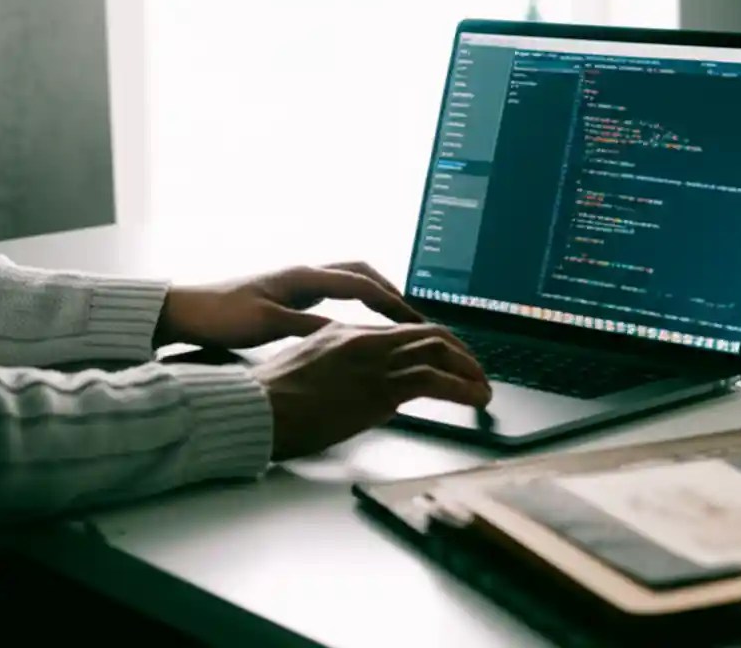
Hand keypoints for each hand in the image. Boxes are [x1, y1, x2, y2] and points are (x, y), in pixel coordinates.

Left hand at [154, 262, 424, 349]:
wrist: (185, 310)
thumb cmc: (220, 315)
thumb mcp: (267, 325)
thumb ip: (309, 327)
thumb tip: (349, 334)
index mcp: (302, 276)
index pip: (360, 285)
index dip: (391, 303)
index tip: (416, 321)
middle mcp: (303, 273)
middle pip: (360, 273)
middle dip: (390, 292)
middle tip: (414, 316)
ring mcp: (295, 282)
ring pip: (347, 279)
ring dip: (374, 294)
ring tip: (396, 318)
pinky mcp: (287, 294)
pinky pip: (333, 292)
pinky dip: (355, 302)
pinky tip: (357, 322)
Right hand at [253, 323, 491, 459]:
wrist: (257, 409)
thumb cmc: (271, 401)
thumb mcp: (307, 372)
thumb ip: (339, 373)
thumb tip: (365, 394)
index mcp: (344, 333)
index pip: (401, 330)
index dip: (432, 344)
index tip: (447, 359)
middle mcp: (364, 340)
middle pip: (428, 333)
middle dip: (459, 352)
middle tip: (474, 370)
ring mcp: (374, 361)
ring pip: (438, 351)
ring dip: (469, 370)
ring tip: (483, 387)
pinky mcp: (380, 388)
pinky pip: (435, 380)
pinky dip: (464, 387)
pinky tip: (477, 398)